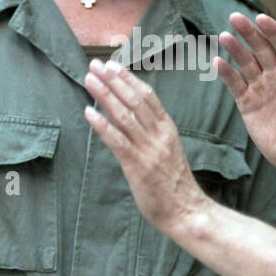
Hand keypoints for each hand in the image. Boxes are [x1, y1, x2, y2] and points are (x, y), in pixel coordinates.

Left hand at [83, 58, 209, 235]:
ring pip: (124, 115)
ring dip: (105, 95)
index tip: (113, 65)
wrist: (187, 211)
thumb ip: (153, 135)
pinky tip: (88, 113)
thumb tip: (132, 121)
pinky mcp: (138, 166)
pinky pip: (117, 140)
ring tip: (90, 79)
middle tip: (96, 64)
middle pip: (134, 100)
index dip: (129, 79)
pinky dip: (102, 125)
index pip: (148, 96)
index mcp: (168, 129)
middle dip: (113, 80)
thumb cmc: (175, 185)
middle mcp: (159, 135)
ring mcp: (148, 149)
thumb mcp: (169, 151)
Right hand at [214, 13, 275, 173]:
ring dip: (235, 49)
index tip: (261, 19)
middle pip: (262, 48)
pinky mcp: (246, 102)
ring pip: (246, 62)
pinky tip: (217, 62)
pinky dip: (226, 73)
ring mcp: (260, 87)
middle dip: (250, 33)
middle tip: (235, 18)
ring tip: (223, 36)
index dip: (274, 31)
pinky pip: (235, 84)